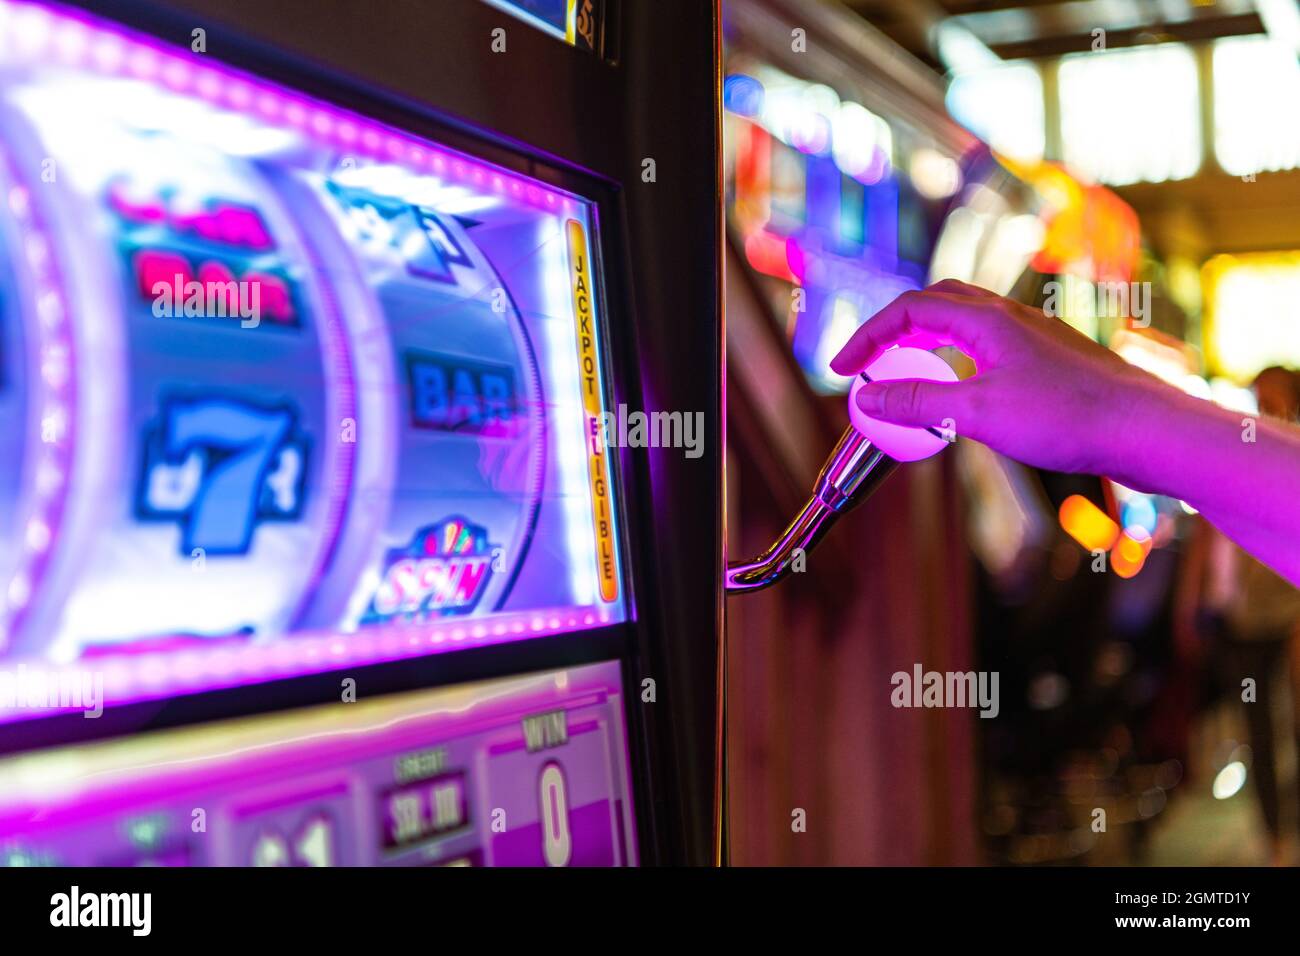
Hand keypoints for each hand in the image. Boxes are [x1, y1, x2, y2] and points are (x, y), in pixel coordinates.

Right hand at [830, 279, 1167, 477]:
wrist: (1148, 429)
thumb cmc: (1070, 416)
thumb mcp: (979, 413)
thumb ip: (919, 403)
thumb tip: (866, 399)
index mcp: (987, 319)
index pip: (908, 309)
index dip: (867, 337)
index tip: (840, 370)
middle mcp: (1008, 318)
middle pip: (935, 305)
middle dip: (893, 330)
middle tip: (867, 365)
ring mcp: (1031, 338)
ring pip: (963, 326)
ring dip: (924, 346)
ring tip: (904, 380)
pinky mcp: (1048, 363)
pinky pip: (986, 350)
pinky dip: (954, 365)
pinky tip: (958, 397)